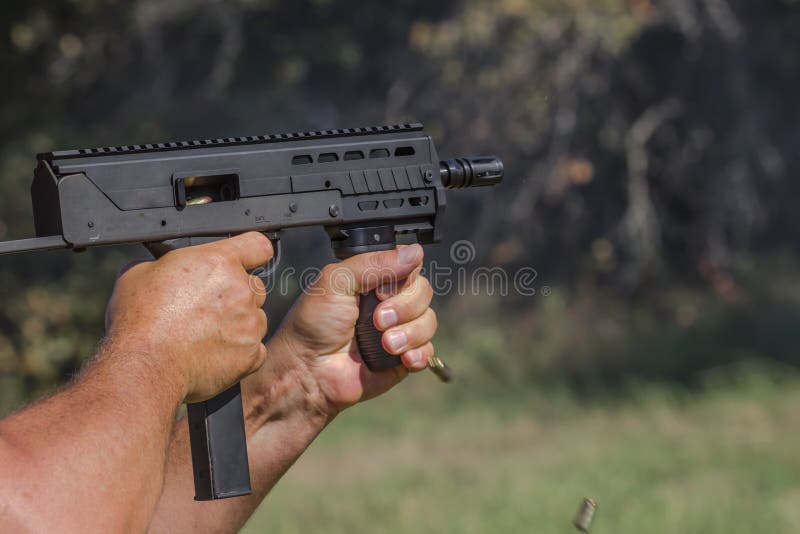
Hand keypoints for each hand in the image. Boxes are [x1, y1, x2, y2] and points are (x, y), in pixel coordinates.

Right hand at [105, 232, 272, 402]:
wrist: (143, 365)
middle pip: (253, 286)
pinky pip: (254, 349)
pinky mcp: (251, 353)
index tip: (247, 260)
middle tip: (208, 309)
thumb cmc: (139, 320)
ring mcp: (249, 322)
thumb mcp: (140, 272)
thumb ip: (166, 263)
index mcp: (218, 262)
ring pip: (256, 318)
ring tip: (206, 335)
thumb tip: (165, 267)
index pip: (257, 245)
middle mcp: (240, 289)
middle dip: (236, 294)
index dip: (251, 253)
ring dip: (239, 324)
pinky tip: (214, 354)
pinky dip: (240, 353)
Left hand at [270, 244, 436, 416]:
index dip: (403, 279)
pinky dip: (418, 353)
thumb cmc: (314, 325)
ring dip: (408, 333)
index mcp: (374, 281)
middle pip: (424, 292)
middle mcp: (389, 303)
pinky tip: (401, 358)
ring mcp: (398, 330)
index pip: (409, 267)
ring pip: (428, 321)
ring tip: (385, 345)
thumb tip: (415, 252)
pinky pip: (428, 351)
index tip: (380, 293)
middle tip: (377, 320)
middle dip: (404, 308)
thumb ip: (374, 263)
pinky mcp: (403, 358)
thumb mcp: (336, 281)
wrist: (309, 370)